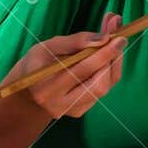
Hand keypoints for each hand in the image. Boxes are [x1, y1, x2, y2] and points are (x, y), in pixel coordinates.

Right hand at [4, 15, 125, 119]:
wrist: (27, 90)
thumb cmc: (36, 64)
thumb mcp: (47, 47)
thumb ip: (75, 42)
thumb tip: (103, 38)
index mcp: (46, 88)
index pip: (82, 70)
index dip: (103, 53)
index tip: (118, 36)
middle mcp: (60, 105)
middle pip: (98, 84)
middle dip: (112, 58)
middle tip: (120, 36)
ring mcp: (72, 111)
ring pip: (104, 87)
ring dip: (113, 62)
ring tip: (114, 42)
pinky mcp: (81, 111)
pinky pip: (102, 90)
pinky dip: (109, 71)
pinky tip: (107, 57)